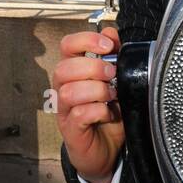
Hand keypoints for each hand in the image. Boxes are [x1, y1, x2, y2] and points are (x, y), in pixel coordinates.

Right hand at [54, 26, 125, 182]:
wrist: (108, 150)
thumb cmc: (109, 114)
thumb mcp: (117, 81)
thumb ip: (114, 56)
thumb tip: (111, 31)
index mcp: (74, 72)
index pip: (67, 46)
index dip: (86, 40)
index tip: (108, 46)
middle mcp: (64, 89)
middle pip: (64, 68)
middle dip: (93, 67)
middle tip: (113, 74)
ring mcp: (65, 111)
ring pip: (68, 92)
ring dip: (96, 90)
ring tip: (112, 96)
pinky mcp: (71, 130)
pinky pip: (78, 115)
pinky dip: (97, 111)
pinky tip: (108, 113)